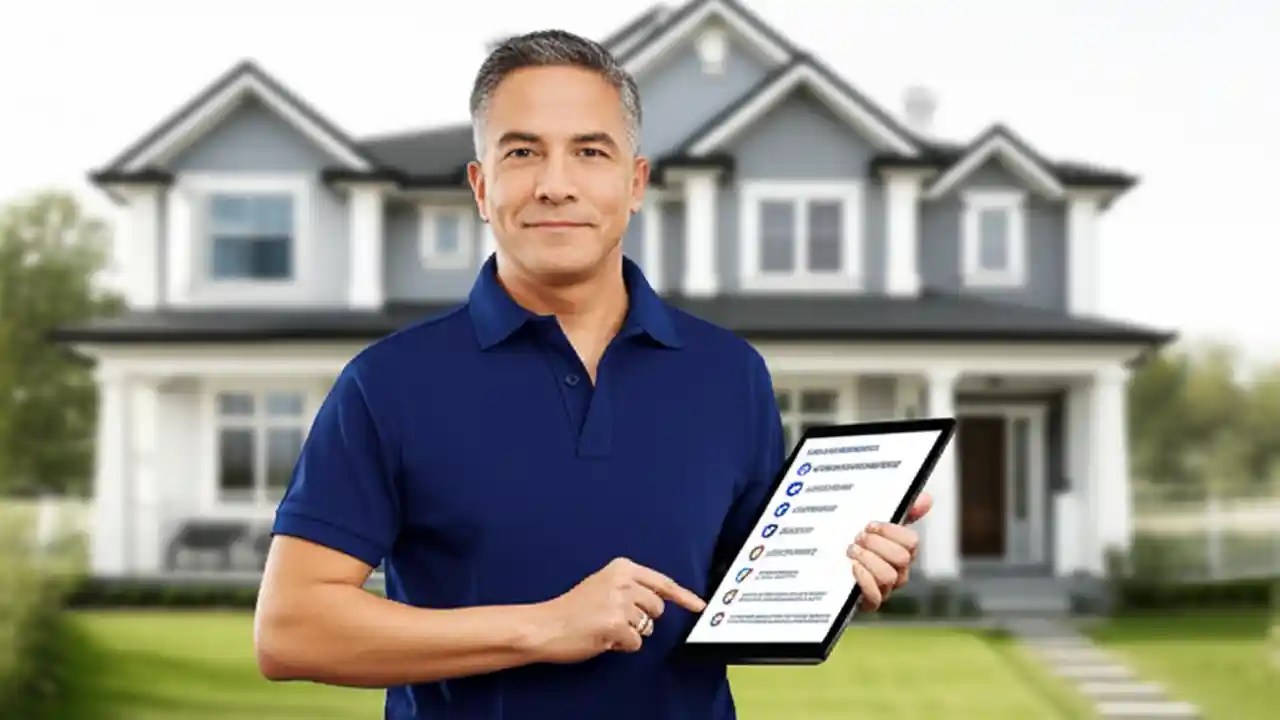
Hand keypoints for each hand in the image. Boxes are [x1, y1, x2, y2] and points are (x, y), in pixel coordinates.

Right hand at [531, 557, 706, 662]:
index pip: (662, 582)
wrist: (545, 625)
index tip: (699, 605)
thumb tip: (658, 603)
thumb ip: (630, 589)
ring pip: (647, 627)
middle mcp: (624, 581)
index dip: (684, 596)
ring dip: (630, 633)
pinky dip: (621, 646)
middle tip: (615, 619)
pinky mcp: (616, 624)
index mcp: (621, 568)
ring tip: (605, 627)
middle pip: (658, 607)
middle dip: (643, 618)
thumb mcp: (603, 585)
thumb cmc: (572, 610)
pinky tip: (603, 637)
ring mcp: (620, 603)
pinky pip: (635, 643)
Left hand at [847, 492, 931, 610]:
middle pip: (902, 558)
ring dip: (868, 560)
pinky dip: (864, 580)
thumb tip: (928, 498)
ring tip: (852, 551)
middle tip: (858, 538)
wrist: (827, 572)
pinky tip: (853, 568)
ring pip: (889, 576)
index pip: (911, 542)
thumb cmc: (858, 546)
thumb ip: (902, 512)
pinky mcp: (869, 604)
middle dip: (877, 544)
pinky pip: (875, 598)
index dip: (892, 531)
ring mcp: (885, 589)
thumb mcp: (875, 527)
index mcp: (902, 551)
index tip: (870, 524)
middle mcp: (898, 572)